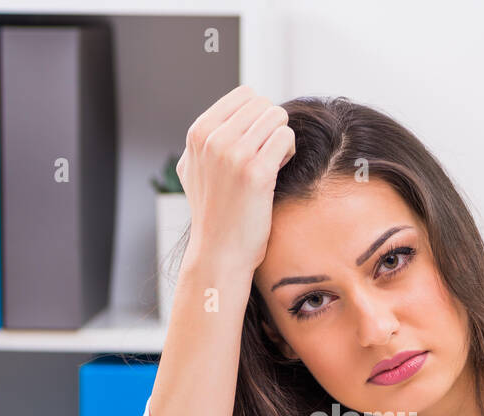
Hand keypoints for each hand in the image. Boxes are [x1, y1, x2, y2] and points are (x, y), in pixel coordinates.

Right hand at [176, 85, 295, 274]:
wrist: (219, 252)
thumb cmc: (214, 213)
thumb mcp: (195, 169)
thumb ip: (206, 140)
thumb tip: (228, 114)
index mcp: (198, 132)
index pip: (244, 95)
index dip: (258, 116)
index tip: (254, 143)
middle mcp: (211, 139)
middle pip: (263, 104)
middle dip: (271, 127)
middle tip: (266, 156)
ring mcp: (232, 154)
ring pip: (277, 117)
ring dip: (281, 139)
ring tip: (271, 164)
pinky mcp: (254, 172)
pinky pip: (285, 137)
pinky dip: (288, 152)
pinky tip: (277, 172)